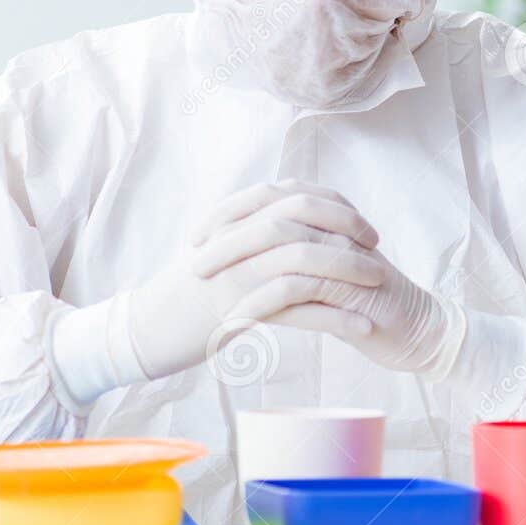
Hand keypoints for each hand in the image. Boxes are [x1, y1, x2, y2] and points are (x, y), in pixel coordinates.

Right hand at [123, 181, 382, 379]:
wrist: (146, 330)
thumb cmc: (188, 295)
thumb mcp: (222, 252)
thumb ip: (255, 234)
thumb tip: (297, 225)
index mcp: (234, 218)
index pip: (295, 194)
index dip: (335, 205)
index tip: (363, 224)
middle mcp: (236, 237)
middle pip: (301, 213)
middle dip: (347, 226)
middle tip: (376, 246)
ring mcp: (235, 272)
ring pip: (302, 256)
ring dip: (348, 268)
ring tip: (379, 283)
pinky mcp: (236, 310)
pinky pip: (295, 308)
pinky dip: (334, 317)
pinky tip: (361, 328)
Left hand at [193, 183, 462, 376]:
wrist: (415, 332)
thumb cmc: (365, 305)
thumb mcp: (323, 273)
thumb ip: (292, 253)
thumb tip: (243, 246)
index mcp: (327, 215)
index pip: (269, 195)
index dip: (229, 211)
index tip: (197, 236)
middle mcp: (335, 225)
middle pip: (270, 211)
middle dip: (225, 235)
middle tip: (192, 260)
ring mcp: (344, 252)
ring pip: (279, 244)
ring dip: (236, 265)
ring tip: (205, 287)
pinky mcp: (350, 286)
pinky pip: (297, 287)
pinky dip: (262, 302)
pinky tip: (237, 319)